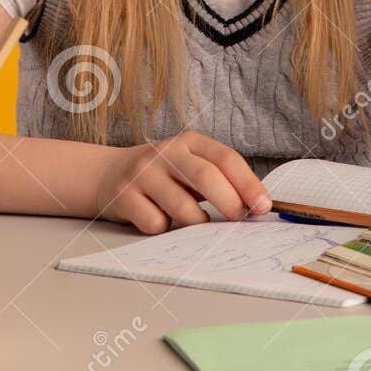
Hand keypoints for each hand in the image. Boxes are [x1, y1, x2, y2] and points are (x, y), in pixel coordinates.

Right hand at [94, 130, 271, 233]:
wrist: (107, 174)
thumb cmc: (164, 177)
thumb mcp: (190, 166)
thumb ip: (220, 179)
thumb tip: (257, 206)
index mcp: (189, 142)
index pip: (225, 159)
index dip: (248, 184)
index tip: (263, 206)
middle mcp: (165, 152)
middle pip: (206, 178)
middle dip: (230, 203)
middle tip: (240, 220)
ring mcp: (142, 173)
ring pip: (183, 208)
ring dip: (197, 223)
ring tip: (194, 220)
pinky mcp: (123, 195)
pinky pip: (156, 224)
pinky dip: (165, 229)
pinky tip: (158, 217)